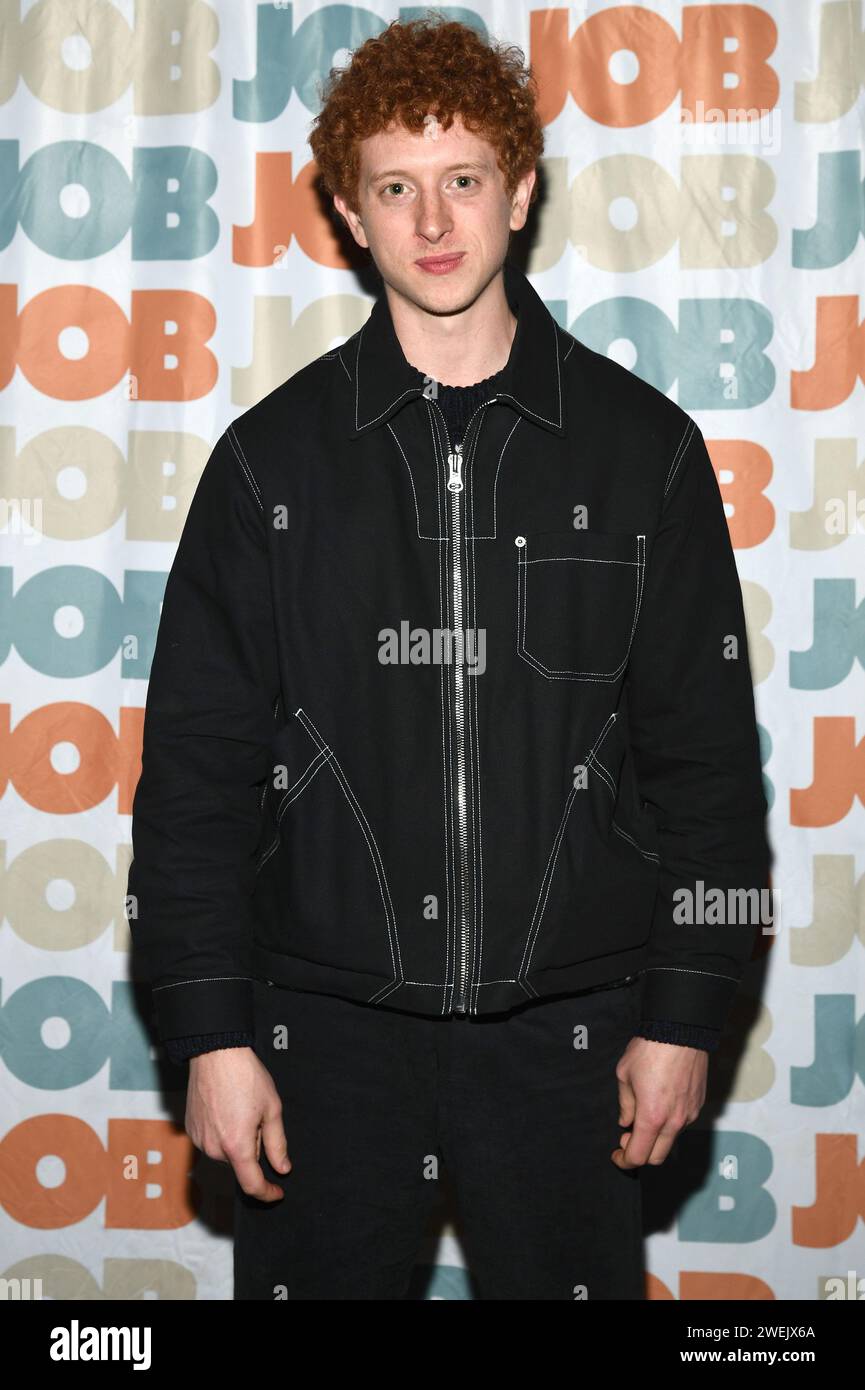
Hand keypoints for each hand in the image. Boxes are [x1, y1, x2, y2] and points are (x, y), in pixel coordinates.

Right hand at [185, 1047, 290, 1199]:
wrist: (215, 1054)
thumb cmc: (246, 1077)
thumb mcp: (271, 1109)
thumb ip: (277, 1144)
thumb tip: (282, 1168)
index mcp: (237, 1146)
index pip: (252, 1184)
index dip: (267, 1193)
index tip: (277, 1193)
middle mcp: (214, 1148)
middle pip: (241, 1162)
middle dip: (253, 1147)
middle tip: (257, 1117)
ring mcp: (199, 1140)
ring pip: (227, 1152)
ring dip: (238, 1140)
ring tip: (240, 1108)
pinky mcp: (190, 1130)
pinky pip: (213, 1142)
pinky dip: (223, 1133)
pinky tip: (227, 1109)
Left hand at [611, 1036, 707, 1168]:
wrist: (681, 1031)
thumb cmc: (651, 1050)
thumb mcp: (625, 1075)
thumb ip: (625, 1104)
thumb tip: (626, 1122)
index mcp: (652, 1117)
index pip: (638, 1156)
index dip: (624, 1160)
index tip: (617, 1155)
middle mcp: (674, 1121)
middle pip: (656, 1157)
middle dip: (640, 1153)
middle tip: (627, 1137)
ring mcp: (689, 1114)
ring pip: (670, 1141)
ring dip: (655, 1139)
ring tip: (643, 1117)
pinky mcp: (698, 1105)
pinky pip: (682, 1124)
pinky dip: (668, 1125)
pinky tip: (660, 1106)